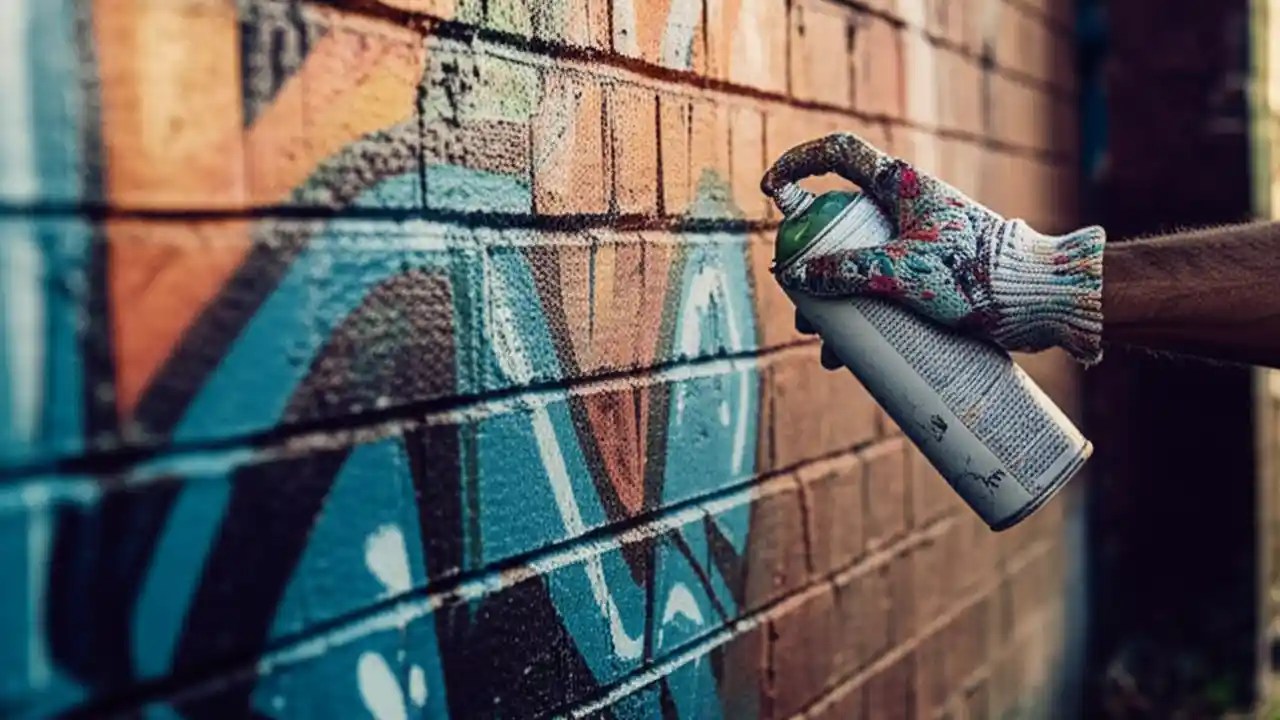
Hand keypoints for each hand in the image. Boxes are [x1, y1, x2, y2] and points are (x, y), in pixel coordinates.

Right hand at [762, 132, 1104, 364]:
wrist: (1040, 300)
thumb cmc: (978, 273)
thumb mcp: (903, 272)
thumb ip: (847, 270)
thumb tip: (796, 275)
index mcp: (900, 186)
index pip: (838, 154)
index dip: (798, 165)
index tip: (771, 191)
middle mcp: (906, 208)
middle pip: (840, 225)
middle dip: (810, 266)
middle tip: (799, 304)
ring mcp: (918, 242)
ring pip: (858, 263)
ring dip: (834, 301)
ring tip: (823, 342)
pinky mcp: (932, 274)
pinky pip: (883, 288)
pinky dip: (863, 316)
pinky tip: (851, 354)